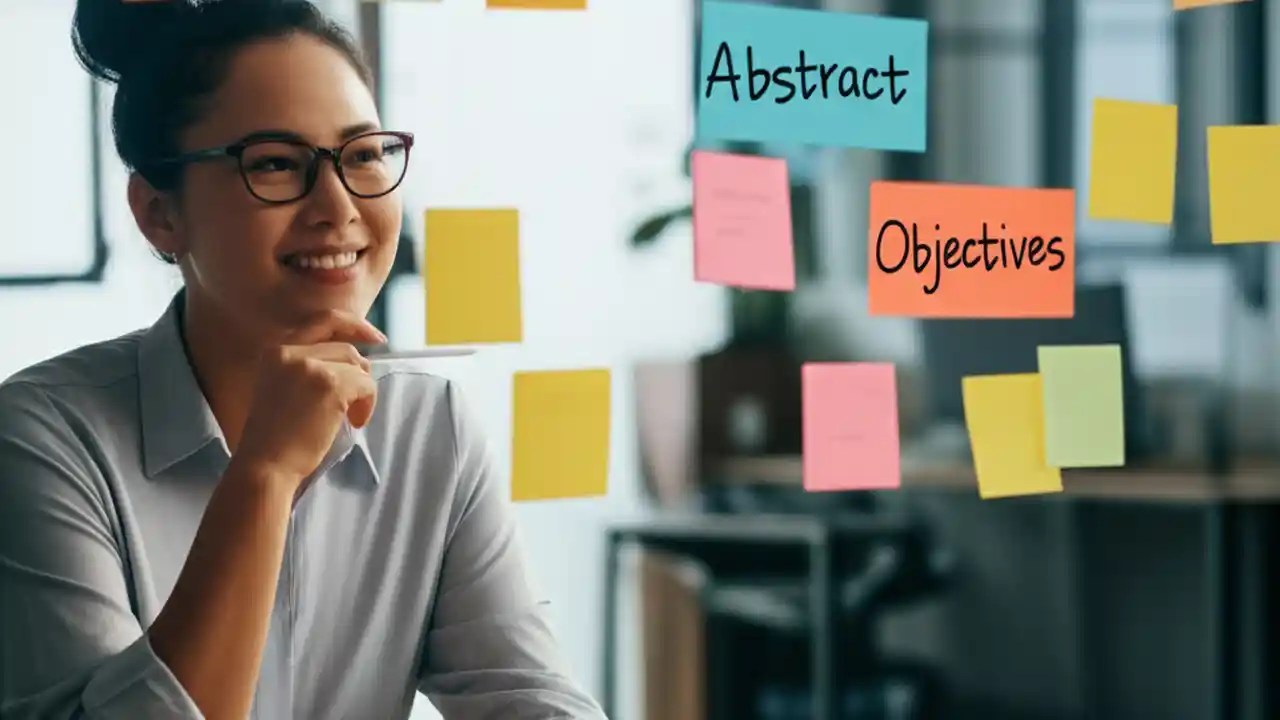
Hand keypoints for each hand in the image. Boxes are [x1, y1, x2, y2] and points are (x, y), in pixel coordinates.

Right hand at [232, 310, 385, 487]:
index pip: (323, 322)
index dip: (354, 325)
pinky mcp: (330, 384)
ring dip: (362, 392)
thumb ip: (308, 368)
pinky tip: (356, 421)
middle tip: (359, 400)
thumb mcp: (281, 390)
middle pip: (345, 349)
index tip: (376, 337)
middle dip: (359, 373)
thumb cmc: (276, 438)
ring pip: (358, 367)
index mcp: (276, 351)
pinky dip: (368, 403)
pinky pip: (366, 385)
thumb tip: (357, 360)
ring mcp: (310, 366)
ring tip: (351, 416)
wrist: (265, 466)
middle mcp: (291, 352)